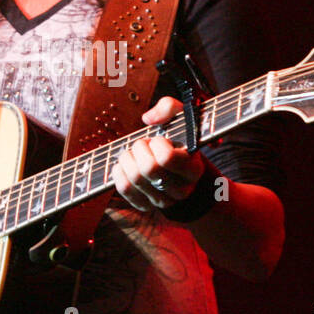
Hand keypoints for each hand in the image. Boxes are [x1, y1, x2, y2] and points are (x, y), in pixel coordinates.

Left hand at [110, 97, 205, 212]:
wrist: (180, 172)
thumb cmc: (179, 142)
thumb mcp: (182, 120)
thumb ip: (169, 108)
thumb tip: (147, 118)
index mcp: (193, 169)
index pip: (167, 158)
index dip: (158, 143)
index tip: (160, 140)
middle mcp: (181, 190)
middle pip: (148, 169)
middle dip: (139, 149)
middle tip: (144, 144)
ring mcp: (163, 201)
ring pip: (134, 179)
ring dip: (128, 158)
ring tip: (135, 153)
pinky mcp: (145, 205)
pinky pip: (124, 188)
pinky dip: (119, 171)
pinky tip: (126, 164)